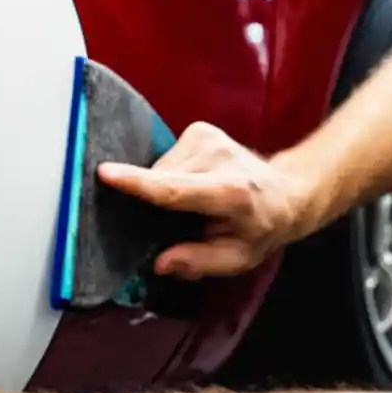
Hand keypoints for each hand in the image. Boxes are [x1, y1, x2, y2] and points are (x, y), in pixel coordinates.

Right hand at [97, 122, 312, 279]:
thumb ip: (199, 262)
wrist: (286, 192)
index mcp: (230, 194)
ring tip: (193, 200)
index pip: (175, 190)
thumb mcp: (238, 258)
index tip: (105, 174)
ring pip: (160, 168)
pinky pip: (166, 157)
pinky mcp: (199, 128)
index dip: (138, 184)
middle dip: (156, 201)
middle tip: (185, 218)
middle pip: (161, 181)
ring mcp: (208, 137)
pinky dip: (171, 172)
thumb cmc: (258, 230)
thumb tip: (160, 264)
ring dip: (165, 186)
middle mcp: (218, 158)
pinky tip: (193, 179)